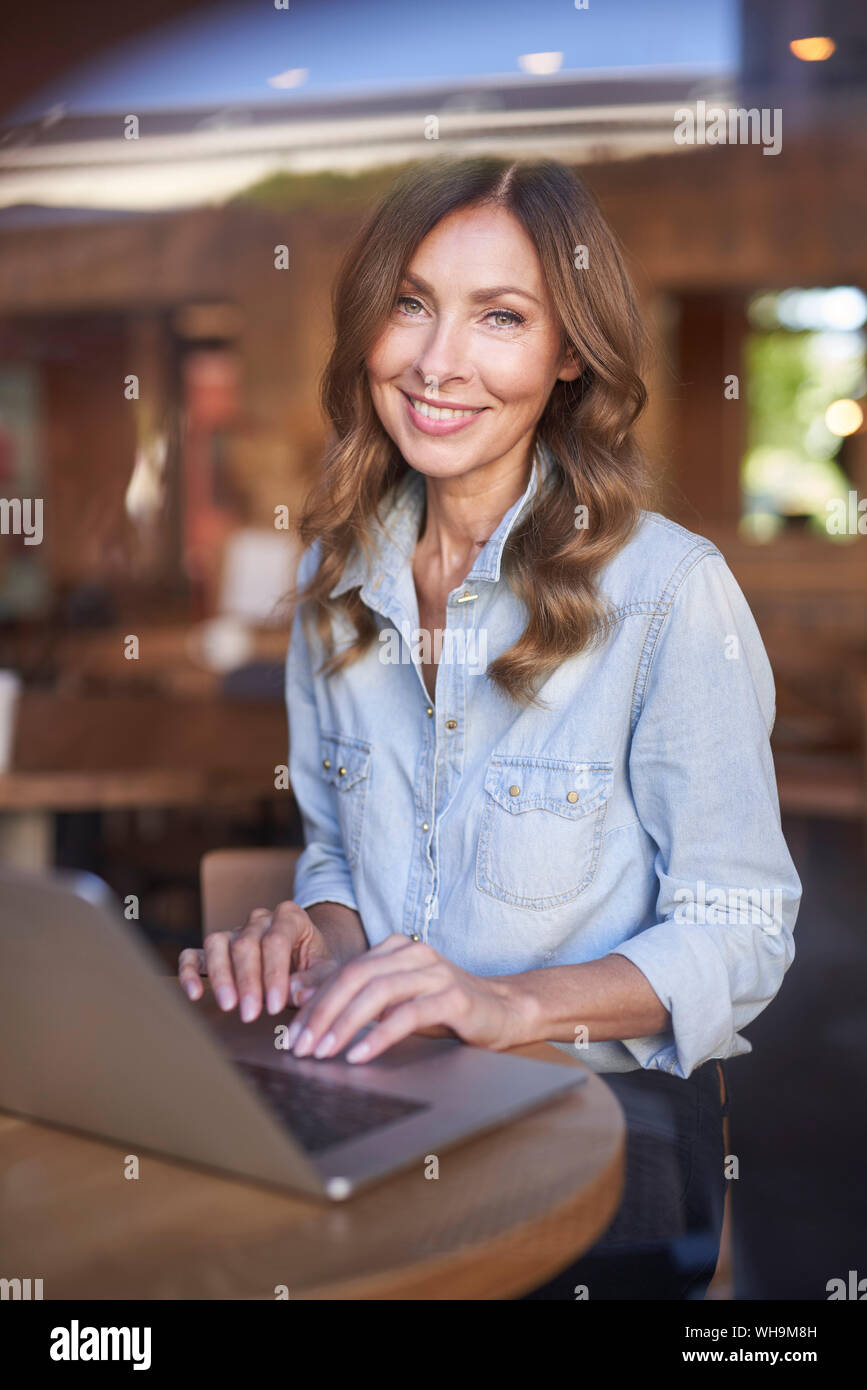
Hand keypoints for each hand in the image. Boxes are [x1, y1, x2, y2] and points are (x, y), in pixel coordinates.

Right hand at [178, 901, 340, 1021]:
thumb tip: (296, 994)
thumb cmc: (316, 963)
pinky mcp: (217, 948)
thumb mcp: (326, 970)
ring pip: (217, 944)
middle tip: (251, 1014)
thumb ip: (314, 981)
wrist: (306, 955)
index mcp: (290, 917)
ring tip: (228, 1005)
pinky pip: (195, 953)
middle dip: (248, 982)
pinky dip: (190, 972)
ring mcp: (235, 931)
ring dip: (221, 977)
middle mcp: (260, 919)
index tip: (275, 1006)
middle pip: (246, 944)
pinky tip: (194, 994)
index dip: (274, 975)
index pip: (276, 941)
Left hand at [285, 933, 529, 1062]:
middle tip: (300, 1045)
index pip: (343, 972)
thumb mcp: (395, 999)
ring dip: (345, 1024)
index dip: (315, 1003)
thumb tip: (301, 995)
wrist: (505, 1010)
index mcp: (395, 948)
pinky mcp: (453, 997)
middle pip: (354, 977)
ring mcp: (434, 973)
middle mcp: (412, 953)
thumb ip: (355, 994)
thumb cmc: (445, 1008)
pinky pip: (408, 1014)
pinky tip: (360, 1054)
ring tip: (323, 1051)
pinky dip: (380, 1036)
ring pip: (377, 992)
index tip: (292, 1034)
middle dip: (322, 1012)